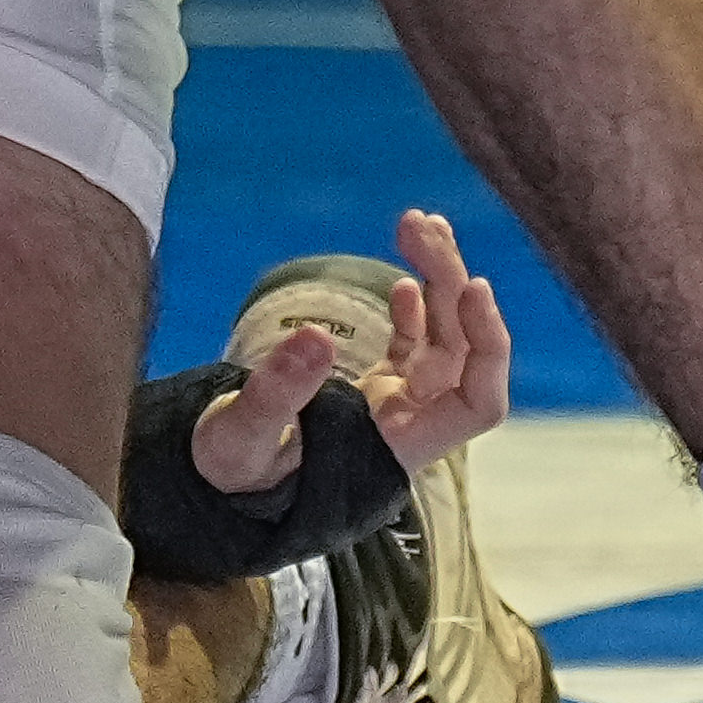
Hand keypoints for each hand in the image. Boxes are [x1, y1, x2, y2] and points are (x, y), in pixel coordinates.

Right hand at [185, 204, 515, 496]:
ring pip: (441, 340)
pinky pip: (413, 346)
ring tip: (416, 222)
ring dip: (436, 280)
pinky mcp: (372, 391)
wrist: (215, 480)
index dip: (487, 345)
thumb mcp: (242, 437)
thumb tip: (315, 337)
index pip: (477, 403)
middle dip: (450, 284)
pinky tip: (403, 279)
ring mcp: (393, 405)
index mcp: (396, 445)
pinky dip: (415, 308)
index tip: (472, 286)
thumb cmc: (231, 472)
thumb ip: (277, 393)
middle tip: (418, 223)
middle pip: (460, 352)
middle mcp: (407, 424)